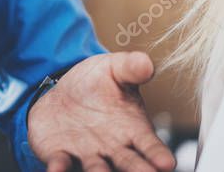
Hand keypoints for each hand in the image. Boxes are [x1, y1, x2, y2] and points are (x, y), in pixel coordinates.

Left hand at [27, 52, 174, 171]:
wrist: (62, 94)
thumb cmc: (96, 85)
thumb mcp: (114, 70)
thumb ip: (130, 67)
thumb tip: (147, 63)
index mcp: (132, 129)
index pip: (150, 145)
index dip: (157, 154)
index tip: (166, 163)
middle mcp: (114, 149)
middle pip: (129, 165)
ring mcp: (88, 156)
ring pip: (95, 170)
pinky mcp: (61, 156)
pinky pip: (61, 164)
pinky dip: (60, 168)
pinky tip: (56, 170)